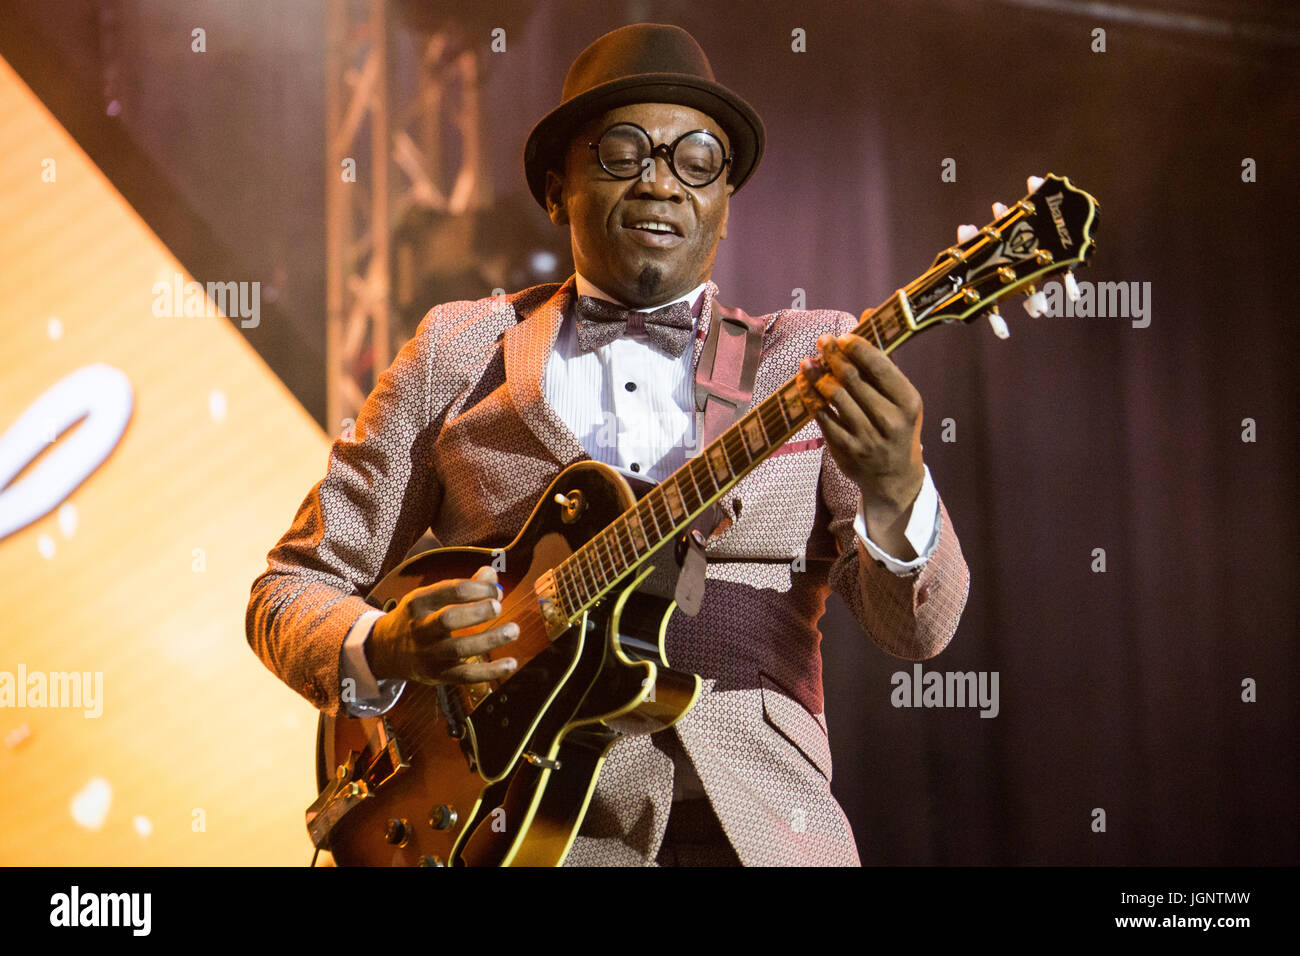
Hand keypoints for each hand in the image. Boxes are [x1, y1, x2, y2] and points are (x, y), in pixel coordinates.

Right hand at [365, 565, 519, 683]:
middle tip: (498, 606)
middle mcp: (421, 628)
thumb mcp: (429, 597)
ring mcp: (428, 654)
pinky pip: (466, 676)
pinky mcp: (438, 675)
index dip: (477, 588)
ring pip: (459, 649)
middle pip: (448, 619)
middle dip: (477, 611)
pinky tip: (511, 663)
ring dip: (490, 640)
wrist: (385, 651)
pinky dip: (490, 672)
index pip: (449, 591)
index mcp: (419, 603)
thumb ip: (463, 586)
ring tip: (513, 630)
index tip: (495, 590)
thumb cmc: (418, 617)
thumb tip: (492, 574)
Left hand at [796, 334, 924, 556]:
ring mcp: (866, 436)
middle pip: (852, 379)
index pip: (879, 367)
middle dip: (833, 356)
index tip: (843, 336)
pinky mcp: (845, 449)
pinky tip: (803, 383)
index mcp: (907, 402)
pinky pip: (822, 416)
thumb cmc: (897, 427)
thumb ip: (882, 360)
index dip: (857, 348)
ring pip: (834, 396)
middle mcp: (888, 420)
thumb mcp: (901, 397)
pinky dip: (810, 397)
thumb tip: (864, 316)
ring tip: (807, 361)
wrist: (893, 476)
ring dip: (817, 375)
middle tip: (822, 341)